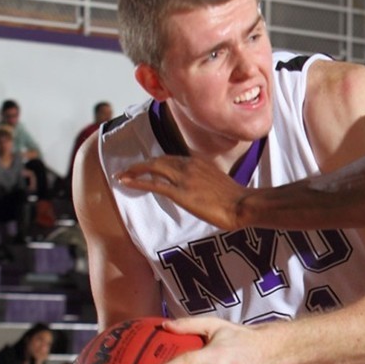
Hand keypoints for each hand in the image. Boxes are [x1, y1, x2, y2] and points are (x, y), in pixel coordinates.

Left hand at [116, 155, 244, 230]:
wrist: (242, 204)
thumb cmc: (236, 199)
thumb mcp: (220, 183)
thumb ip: (207, 181)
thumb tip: (202, 189)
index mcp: (199, 162)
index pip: (172, 159)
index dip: (157, 163)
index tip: (147, 167)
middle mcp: (189, 165)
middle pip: (159, 160)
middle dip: (141, 165)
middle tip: (127, 170)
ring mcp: (184, 178)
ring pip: (153, 168)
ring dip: (135, 171)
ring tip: (122, 176)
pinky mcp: (180, 193)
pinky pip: (154, 184)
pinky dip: (137, 181)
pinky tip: (126, 182)